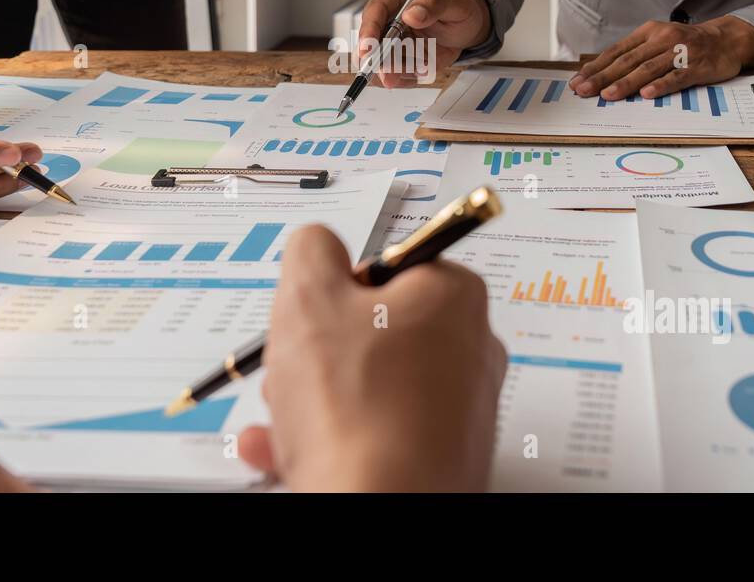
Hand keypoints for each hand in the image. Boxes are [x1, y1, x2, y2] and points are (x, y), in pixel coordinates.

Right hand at [237, 225, 505, 491]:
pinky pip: (378, 434)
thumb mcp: (308, 298)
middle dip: (321, 349)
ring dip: (316, 398)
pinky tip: (287, 451)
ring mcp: (461, 412)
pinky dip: (332, 438)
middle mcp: (471, 350)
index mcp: (453, 296)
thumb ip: (311, 251)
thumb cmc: (355, 409)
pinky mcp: (443, 459)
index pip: (390, 266)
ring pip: (372, 388)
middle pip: (379, 330)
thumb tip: (318, 244)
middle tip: (291, 365)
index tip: (315, 312)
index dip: (339, 288)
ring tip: (282, 419)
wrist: (381, 508)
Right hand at [357, 0, 492, 87]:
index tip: (368, 47)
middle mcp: (391, 14)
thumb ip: (435, 4)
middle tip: (386, 74)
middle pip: (372, 38)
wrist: (469, 22)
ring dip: (392, 71)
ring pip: (382, 58)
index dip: (369, 29)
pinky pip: (397, 70)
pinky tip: (419, 73)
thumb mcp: (455, 0)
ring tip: (405, 75)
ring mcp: (395, 37)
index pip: (376, 9)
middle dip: (377, 59)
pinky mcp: (402, 55)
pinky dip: (405, 77)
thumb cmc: (459, 4)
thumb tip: (411, 14)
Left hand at [569, 14, 753, 100]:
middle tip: (583, 91)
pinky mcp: (697, 66)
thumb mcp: (658, 40)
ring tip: (608, 95)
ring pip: (648, 69)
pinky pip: (677, 77)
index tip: (577, 81)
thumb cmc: (686, 44)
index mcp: (648, 32)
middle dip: (603, 77)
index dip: (596, 67)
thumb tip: (602, 73)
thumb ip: (635, 54)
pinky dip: (661, 85)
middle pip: (627, 61)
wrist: (726, 39)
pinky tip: (647, 94)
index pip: (616, 51)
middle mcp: (662, 39)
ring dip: (626, 83)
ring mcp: (680, 53)